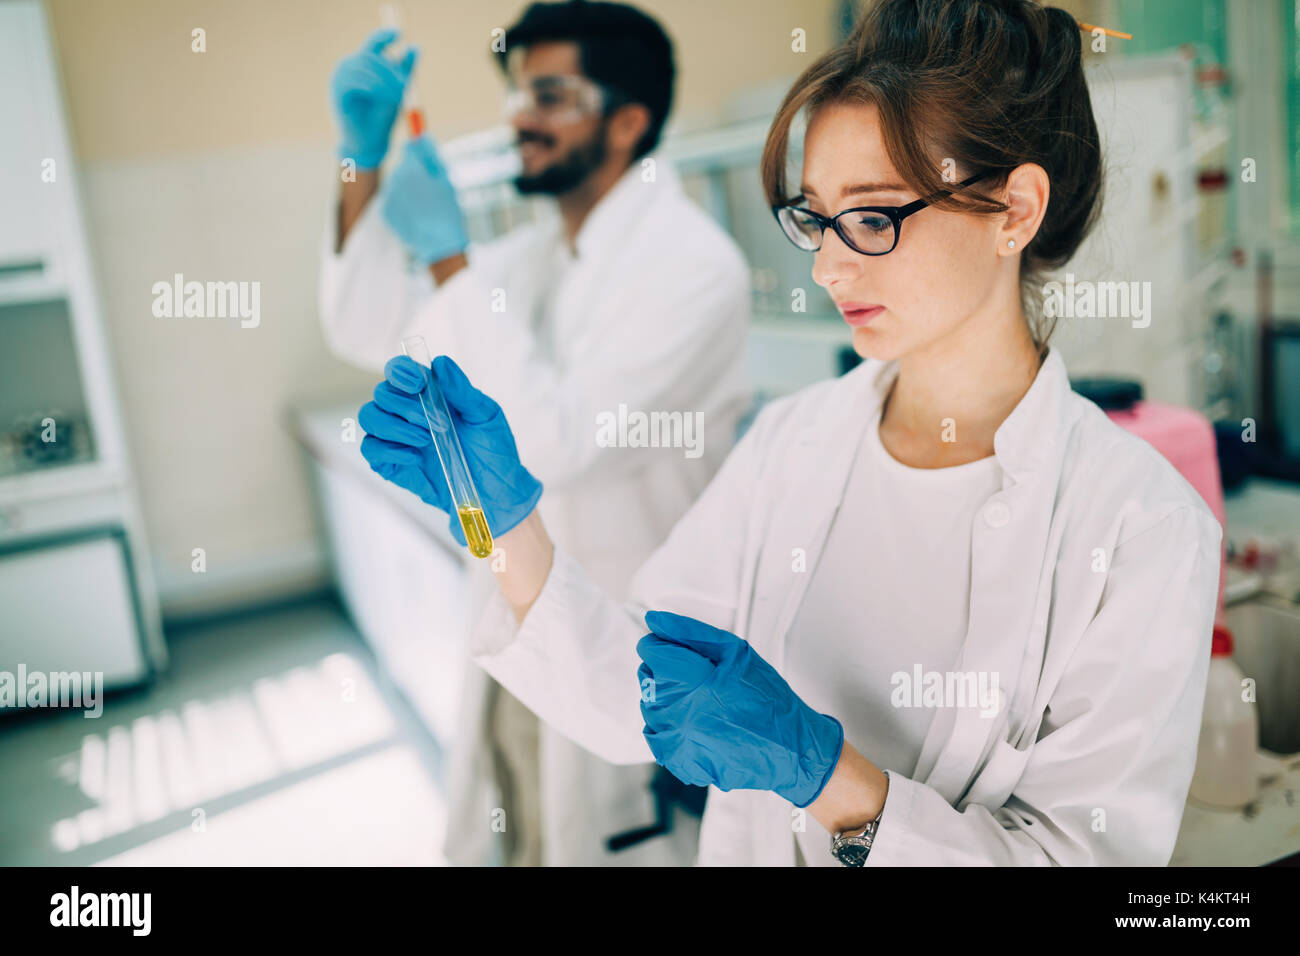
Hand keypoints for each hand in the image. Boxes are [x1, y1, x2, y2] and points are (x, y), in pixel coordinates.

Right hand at [330, 27, 415, 169]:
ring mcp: (341, 77)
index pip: (374, 43)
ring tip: (398, 95)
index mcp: (364, 65)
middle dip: (391, 70)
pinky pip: (354, 81)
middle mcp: (350, 67)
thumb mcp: (398, 91)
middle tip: (406, 85)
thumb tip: (416, 47)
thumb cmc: (382, 117)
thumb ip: (405, 70)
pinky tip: (380, 94)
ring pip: (363, 66)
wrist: (370, 143)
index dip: (385, 35)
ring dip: (384, 80)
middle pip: (371, 56)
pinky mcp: (337, 90)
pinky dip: (371, 86)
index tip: (399, 34)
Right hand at [358, 354, 542, 545]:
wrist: (495, 491)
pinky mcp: (390, 463)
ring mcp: (396, 437)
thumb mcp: (485, 416)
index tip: (419, 384)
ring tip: (426, 440)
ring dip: (395, 426)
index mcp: (428, 394)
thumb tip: (440, 364)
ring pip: (369, 416)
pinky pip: (371, 449)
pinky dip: (389, 449)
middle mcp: (406, 412)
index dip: (401, 371)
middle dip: (406, 406)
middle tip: (438, 423)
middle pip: (382, 393)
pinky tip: (415, 456)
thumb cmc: (492, 449)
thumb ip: (463, 391)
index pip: (399, 371)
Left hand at [381, 138, 469, 263]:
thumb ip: (431, 155)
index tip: (427, 158)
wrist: (440, 245)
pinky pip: (394, 201)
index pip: (410, 148)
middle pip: (404, 167)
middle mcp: (394, 180)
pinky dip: (404, 206)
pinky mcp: (385, 213)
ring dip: (410, 190)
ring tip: (426, 206)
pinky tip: (417, 216)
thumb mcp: (446, 179)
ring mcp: (387, 198)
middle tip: (433, 191)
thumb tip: (420, 136)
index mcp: (410, 169)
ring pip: (398, 185)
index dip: (420, 152)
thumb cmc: (447, 210)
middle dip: (416, 174)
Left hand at [637, 610, 843, 807]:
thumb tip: (656, 621)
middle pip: (647, 678)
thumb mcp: (737, 653)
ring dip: (668, 698)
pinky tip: (695, 724)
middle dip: (667, 671)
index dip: (663, 644)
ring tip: (701, 701)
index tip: (677, 649)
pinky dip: (670, 727)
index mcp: (694, 683)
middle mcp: (680, 714)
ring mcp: (678, 743)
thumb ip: (691, 633)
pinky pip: (657, 737)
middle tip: (699, 677)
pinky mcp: (680, 764)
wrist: (790, 750)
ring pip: (649, 707)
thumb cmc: (768, 700)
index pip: (651, 652)